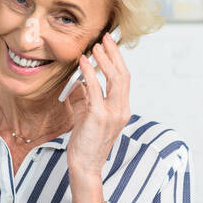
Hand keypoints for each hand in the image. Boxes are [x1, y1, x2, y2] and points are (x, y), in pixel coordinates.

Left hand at [62, 31, 130, 196]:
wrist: (85, 165)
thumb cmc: (85, 142)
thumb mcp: (87, 115)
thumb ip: (86, 98)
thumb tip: (79, 81)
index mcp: (122, 109)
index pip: (124, 79)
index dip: (117, 60)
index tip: (108, 45)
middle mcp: (122, 109)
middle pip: (123, 74)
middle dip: (114, 54)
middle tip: (105, 37)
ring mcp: (113, 113)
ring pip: (115, 79)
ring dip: (104, 59)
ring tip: (95, 46)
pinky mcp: (100, 117)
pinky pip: (95, 89)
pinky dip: (89, 72)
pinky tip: (83, 61)